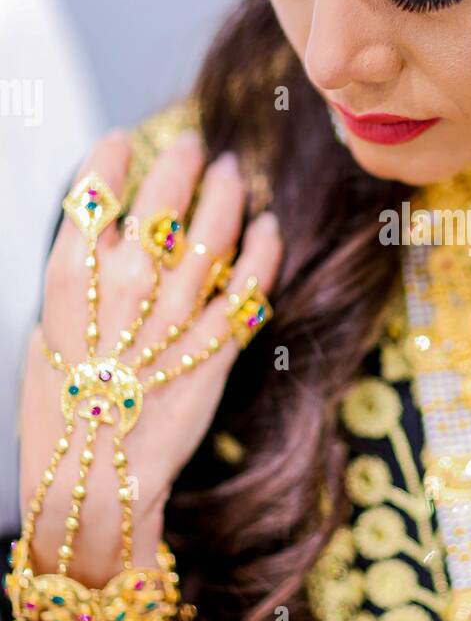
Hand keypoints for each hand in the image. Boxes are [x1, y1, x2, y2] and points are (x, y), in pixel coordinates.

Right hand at [18, 127, 281, 591]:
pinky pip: (251, 283)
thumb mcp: (50, 330)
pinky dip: (266, 250)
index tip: (127, 141)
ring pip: (215, 230)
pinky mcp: (218, 346)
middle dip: (183, 161)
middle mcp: (126, 284)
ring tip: (235, 176)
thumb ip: (80, 278)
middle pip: (163, 197)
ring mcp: (176, 313)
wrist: (93, 478)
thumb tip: (106, 233)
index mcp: (71, 275)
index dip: (113, 155)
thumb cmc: (59, 408)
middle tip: (196, 149)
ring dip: (230, 194)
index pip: (93, 187)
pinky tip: (269, 229)